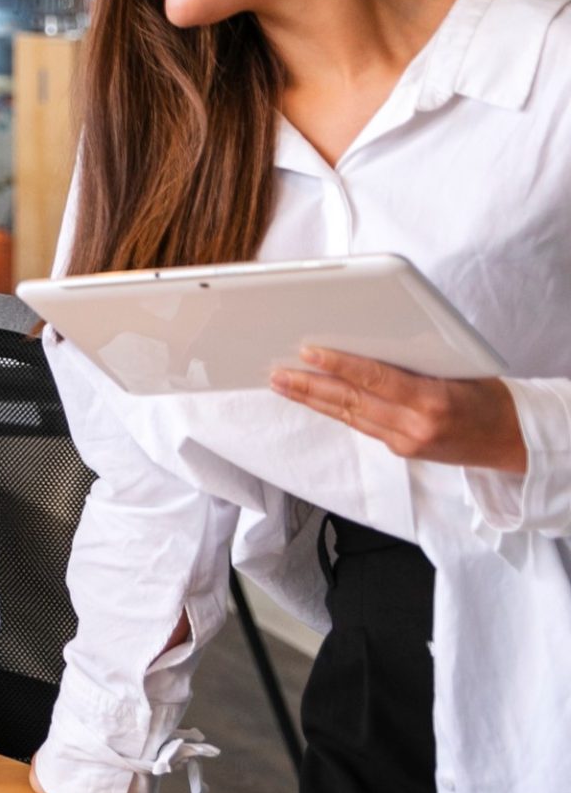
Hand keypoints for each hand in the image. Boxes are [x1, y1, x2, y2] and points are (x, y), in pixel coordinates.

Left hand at [271, 347, 526, 472]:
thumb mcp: (460, 370)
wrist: (515, 440)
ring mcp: (406, 442)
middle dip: (309, 385)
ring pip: (348, 416)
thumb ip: (416, 363)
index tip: (308, 352)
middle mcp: (415, 425)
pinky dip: (335, 410)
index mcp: (432, 400)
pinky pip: (361, 425)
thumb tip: (369, 341)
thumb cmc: (490, 397)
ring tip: (282, 383)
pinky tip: (314, 398)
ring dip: (312, 399)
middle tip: (276, 371)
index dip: (339, 365)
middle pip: (351, 401)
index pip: (375, 378)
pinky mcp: (402, 450)